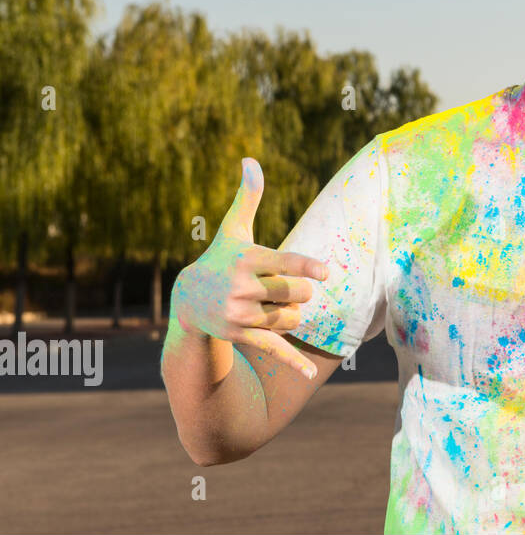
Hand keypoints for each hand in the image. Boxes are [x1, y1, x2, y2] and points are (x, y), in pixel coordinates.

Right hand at [170, 158, 327, 379]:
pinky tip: (310, 374)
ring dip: (292, 315)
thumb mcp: (234, 229)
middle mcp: (243, 288)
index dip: (307, 267)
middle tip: (281, 289)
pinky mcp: (240, 335)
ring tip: (270, 307)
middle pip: (298, 294)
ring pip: (293, 319)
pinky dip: (292, 362)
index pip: (285, 263)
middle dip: (300, 293)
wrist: (188, 301)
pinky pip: (274, 348)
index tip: (326, 272)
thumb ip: (248, 196)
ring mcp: (240, 314)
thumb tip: (251, 160)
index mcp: (249, 259)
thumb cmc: (222, 259)